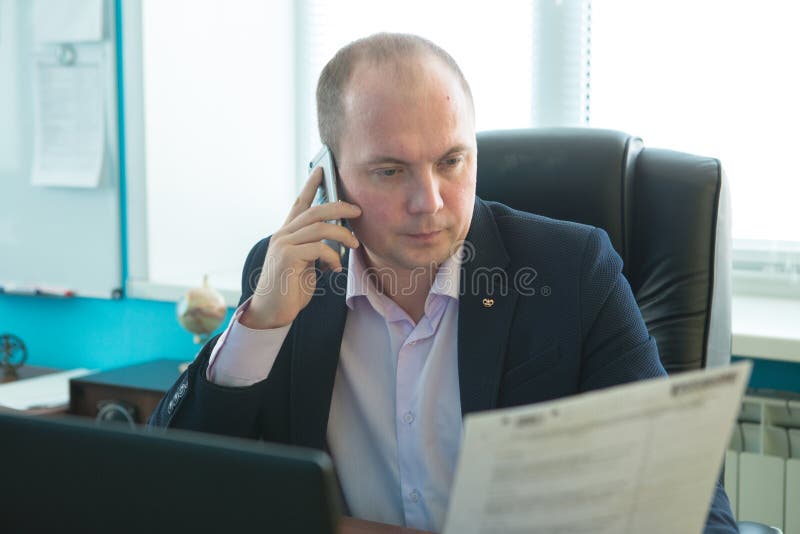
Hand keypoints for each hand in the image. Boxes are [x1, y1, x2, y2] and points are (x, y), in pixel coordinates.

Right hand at [241, 167, 360, 329]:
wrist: (272, 312)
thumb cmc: (290, 289)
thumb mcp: (305, 263)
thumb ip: (315, 247)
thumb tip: (338, 237)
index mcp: (287, 234)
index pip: (299, 203)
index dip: (311, 185)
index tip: (321, 169)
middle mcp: (283, 235)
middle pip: (315, 210)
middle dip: (339, 207)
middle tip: (357, 210)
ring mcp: (283, 245)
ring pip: (319, 227)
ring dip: (342, 234)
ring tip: (354, 244)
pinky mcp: (287, 258)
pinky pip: (318, 248)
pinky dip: (332, 256)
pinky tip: (335, 268)